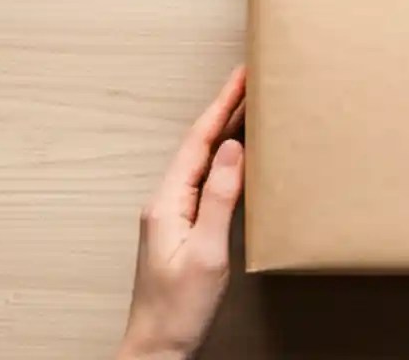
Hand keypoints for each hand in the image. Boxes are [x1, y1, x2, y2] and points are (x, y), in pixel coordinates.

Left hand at [118, 67, 246, 359]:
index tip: (242, 76)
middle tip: (252, 80)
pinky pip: (204, 182)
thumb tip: (231, 149)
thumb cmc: (178, 310)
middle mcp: (165, 202)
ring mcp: (172, 216)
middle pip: (198, 144)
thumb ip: (218, 197)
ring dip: (225, 132)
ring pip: (201, 161)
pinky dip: (223, 161)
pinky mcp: (182, 230)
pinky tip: (238, 158)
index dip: (221, 105)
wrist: (156, 350)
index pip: (198, 141)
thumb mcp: (206, 252)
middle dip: (225, 109)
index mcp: (166, 202)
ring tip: (249, 106)